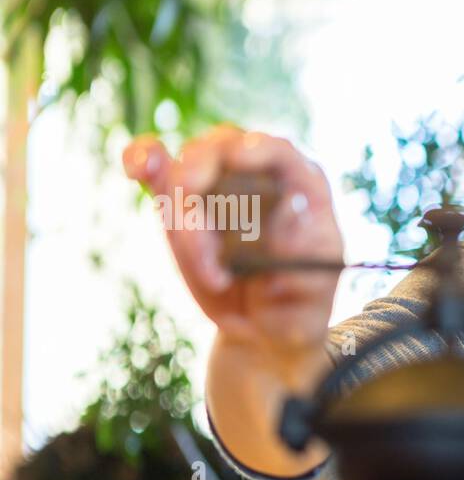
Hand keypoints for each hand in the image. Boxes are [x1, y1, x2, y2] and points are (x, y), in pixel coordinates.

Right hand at [122, 126, 343, 377]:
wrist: (264, 330)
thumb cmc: (298, 309)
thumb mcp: (311, 292)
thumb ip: (302, 253)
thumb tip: (292, 206)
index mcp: (302, 188)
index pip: (279, 151)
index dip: (256, 148)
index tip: (237, 159)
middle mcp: (259, 173)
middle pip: (222, 148)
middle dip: (201, 189)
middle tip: (200, 243)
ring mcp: (218, 182)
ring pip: (186, 167)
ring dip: (183, 218)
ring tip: (212, 275)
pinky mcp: (182, 199)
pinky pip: (158, 164)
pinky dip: (143, 160)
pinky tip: (137, 169)